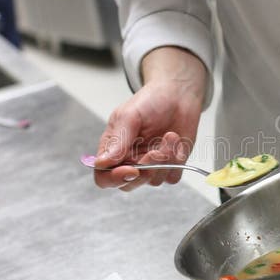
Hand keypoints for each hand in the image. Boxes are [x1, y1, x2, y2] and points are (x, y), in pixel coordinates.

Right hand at [94, 47, 206, 191]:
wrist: (177, 94)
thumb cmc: (149, 101)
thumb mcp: (128, 115)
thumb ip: (117, 140)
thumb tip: (102, 163)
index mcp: (112, 150)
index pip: (104, 177)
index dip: (114, 179)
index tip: (132, 169)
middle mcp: (130, 161)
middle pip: (129, 184)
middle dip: (145, 169)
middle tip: (156, 150)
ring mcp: (150, 166)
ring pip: (154, 180)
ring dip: (165, 159)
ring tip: (170, 135)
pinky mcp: (170, 166)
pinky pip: (172, 177)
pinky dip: (177, 161)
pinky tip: (177, 141)